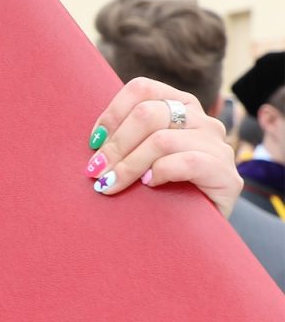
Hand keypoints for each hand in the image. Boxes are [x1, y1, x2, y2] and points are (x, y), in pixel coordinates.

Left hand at [86, 77, 240, 218]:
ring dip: (129, 164)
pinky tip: (148, 184)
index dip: (112, 113)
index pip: (142, 88)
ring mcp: (219, 147)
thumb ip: (128, 139)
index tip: (94, 142)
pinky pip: (187, 162)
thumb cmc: (161, 191)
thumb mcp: (143, 157)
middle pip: (148, 114)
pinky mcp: (228, 176)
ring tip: (112, 183)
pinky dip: (160, 172)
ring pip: (162, 140)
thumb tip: (93, 140)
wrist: (198, 232)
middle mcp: (204, 120)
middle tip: (97, 169)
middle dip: (116, 144)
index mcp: (182, 106)